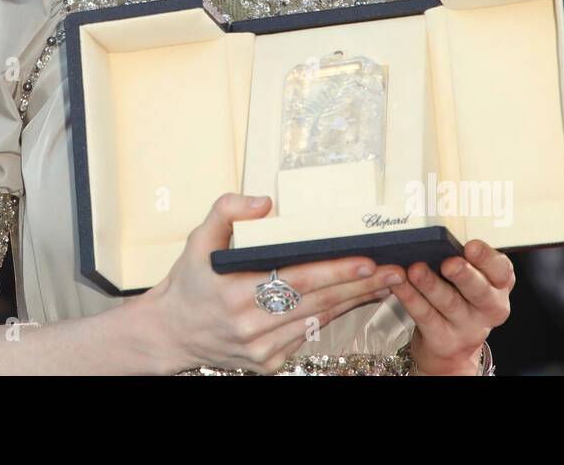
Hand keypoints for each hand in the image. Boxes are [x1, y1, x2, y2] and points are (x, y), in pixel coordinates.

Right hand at [134, 193, 404, 374]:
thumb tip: (264, 202)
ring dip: (352, 301)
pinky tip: (352, 301)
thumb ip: (226, 210)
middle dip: (359, 285)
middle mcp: (249, 324)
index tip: (366, 260)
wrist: (170, 332)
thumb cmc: (189, 281)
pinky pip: (307, 336)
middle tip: (394, 271)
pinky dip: (331, 317)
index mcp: (234, 291)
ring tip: (384, 283)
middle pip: (317, 302)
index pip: (296, 278)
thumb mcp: (197, 239)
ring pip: (317, 321)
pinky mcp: (267, 362)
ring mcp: (260, 348)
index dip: (334, 270)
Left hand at [391, 240, 513, 374]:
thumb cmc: (459, 299)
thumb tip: (433, 239)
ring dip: (431, 285)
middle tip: (449, 263)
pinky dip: (410, 298)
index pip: (502, 271)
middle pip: (479, 291)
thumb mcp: (471, 280)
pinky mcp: (444, 341)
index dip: (487, 259)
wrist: (451, 346)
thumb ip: (461, 261)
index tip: (470, 246)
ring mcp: (467, 328)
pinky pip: (425, 316)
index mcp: (498, 287)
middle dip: (464, 276)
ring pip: (449, 304)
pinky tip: (398, 283)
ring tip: (415, 270)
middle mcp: (489, 309)